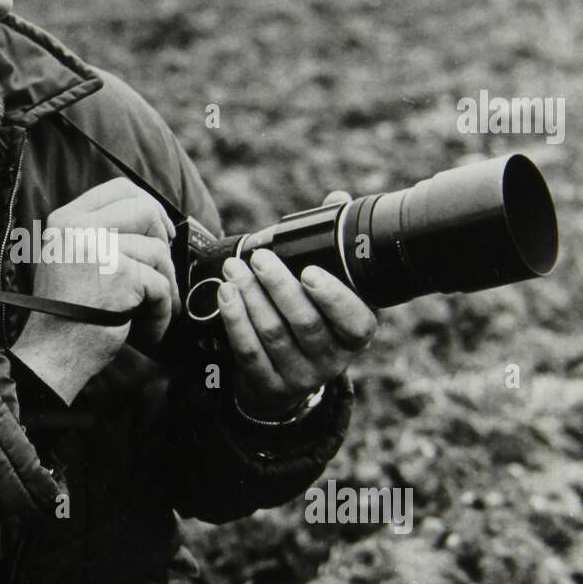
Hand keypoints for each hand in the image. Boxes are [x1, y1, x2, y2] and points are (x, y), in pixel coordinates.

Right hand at [11, 178, 179, 402]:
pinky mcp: (120, 275)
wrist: (52, 353)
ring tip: (152, 308)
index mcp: (65, 220)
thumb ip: (99, 234)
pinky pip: (161, 284)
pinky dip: (161, 311)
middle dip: (162, 240)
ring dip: (164, 284)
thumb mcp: (71, 259)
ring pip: (157, 251)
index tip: (159, 230)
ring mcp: (99, 249)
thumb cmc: (66, 314)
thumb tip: (154, 218)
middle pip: (145, 211)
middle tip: (164, 267)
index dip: (148, 205)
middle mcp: (78, 228)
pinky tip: (150, 328)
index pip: (120, 189)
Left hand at [215, 190, 377, 418]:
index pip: (355, 321)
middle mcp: (333, 360)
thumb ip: (333, 245)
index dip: (333, 297)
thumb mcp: (330, 291)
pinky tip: (226, 293)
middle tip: (259, 258)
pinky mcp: (268, 384)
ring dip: (251, 297)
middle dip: (279, 286)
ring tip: (235, 269)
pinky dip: (235, 319)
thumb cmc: (313, 318)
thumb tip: (337, 199)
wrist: (287, 378)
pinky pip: (249, 351)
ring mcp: (300, 376)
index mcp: (356, 334)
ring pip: (273, 334)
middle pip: (305, 323)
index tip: (310, 271)